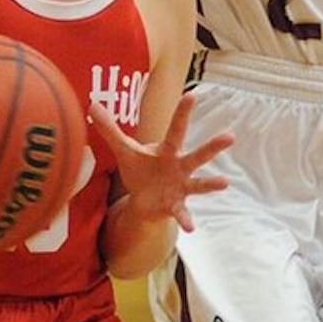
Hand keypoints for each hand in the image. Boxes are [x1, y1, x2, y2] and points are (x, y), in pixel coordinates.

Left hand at [88, 92, 232, 232]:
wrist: (143, 201)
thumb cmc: (139, 171)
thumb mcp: (124, 150)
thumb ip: (110, 129)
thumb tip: (91, 103)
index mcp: (168, 150)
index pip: (176, 128)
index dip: (183, 112)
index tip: (192, 94)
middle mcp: (180, 166)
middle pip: (198, 155)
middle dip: (213, 146)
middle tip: (231, 136)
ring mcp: (181, 187)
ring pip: (199, 183)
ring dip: (211, 184)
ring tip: (225, 182)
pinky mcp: (175, 205)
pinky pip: (182, 212)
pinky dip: (186, 219)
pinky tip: (191, 227)